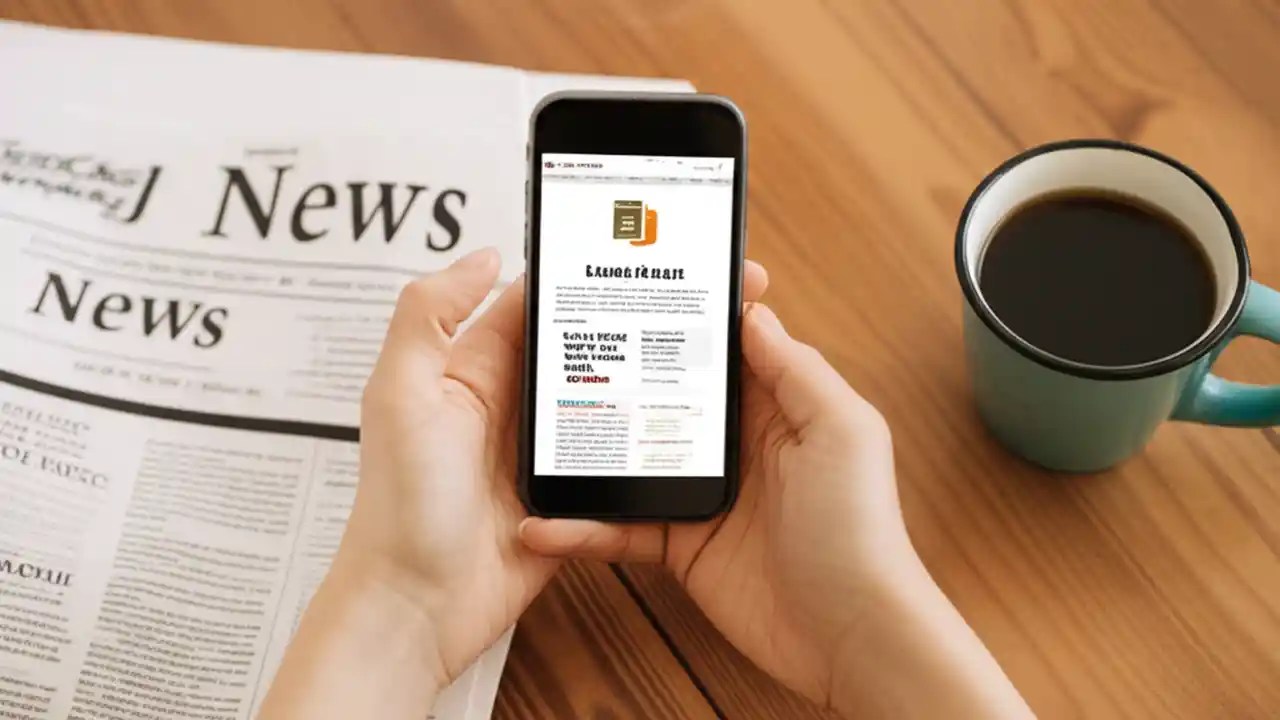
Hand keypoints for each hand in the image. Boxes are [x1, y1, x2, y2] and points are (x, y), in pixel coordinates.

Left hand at [261, 248, 768, 718]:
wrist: (418, 606)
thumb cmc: (400, 505)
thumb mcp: (401, 394)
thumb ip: (428, 316)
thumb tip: (483, 256)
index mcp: (469, 373)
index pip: (527, 309)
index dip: (568, 280)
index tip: (618, 254)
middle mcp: (508, 408)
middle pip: (573, 353)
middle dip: (617, 327)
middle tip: (678, 300)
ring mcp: (539, 455)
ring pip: (601, 402)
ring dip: (637, 384)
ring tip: (693, 354)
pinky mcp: (568, 498)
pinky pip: (610, 460)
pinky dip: (638, 444)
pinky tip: (678, 428)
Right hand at [521, 305, 1032, 717]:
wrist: (848, 633)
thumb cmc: (860, 530)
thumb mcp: (842, 430)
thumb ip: (796, 370)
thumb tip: (753, 314)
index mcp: (779, 406)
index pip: (726, 346)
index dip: (690, 316)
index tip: (644, 284)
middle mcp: (739, 444)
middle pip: (667, 392)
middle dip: (621, 370)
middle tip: (565, 345)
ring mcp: (704, 493)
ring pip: (634, 455)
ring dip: (590, 446)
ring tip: (539, 427)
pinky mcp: (680, 543)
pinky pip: (621, 526)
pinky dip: (583, 526)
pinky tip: (545, 522)